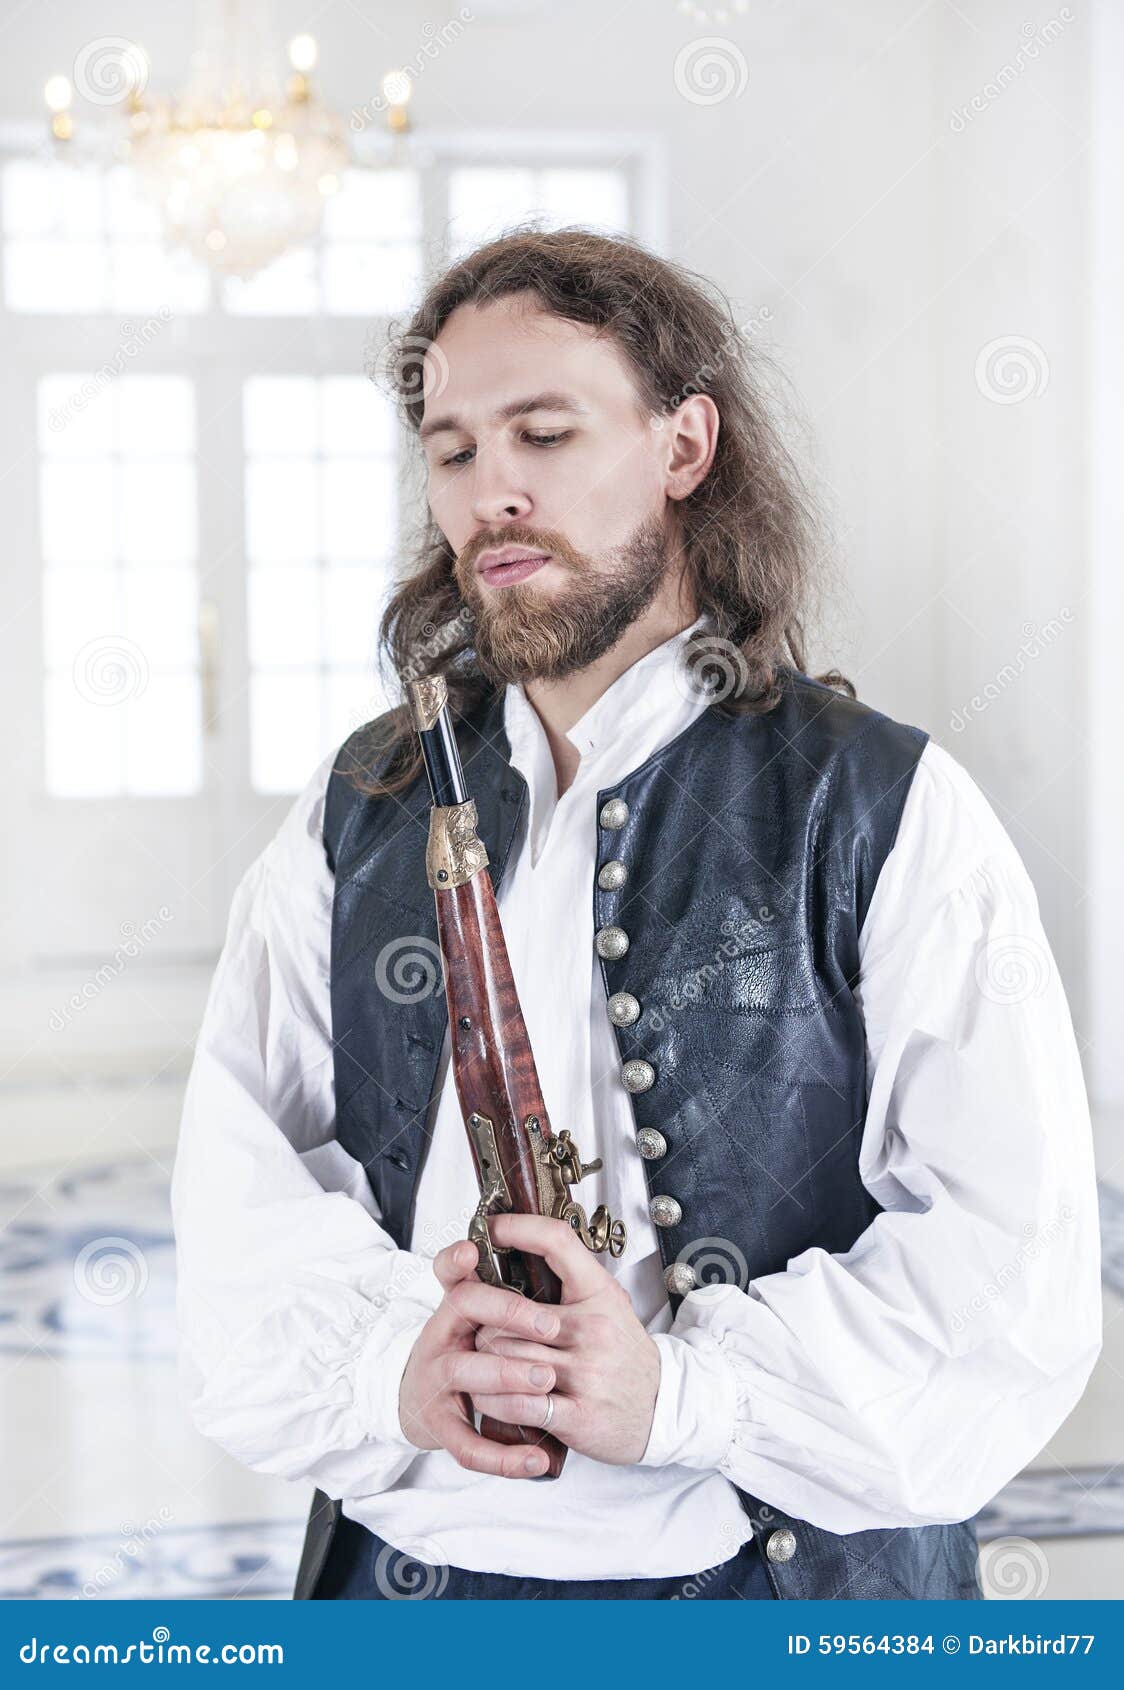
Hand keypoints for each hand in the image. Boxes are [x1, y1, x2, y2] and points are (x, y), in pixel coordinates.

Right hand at [397, 1236, 559, 1477]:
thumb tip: (545, 1248)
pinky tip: (536, 1459)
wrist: (421, 1405)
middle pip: (463, 1307)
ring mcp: (436, 1380)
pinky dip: (502, 1456)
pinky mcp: (439, 1425)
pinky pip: (467, 1444)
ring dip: (506, 1375)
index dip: (458, 1260)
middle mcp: (441, 1336)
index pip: (451, 1271)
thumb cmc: (467, 1353)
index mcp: (456, 1306)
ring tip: (547, 1382)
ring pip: (463, 1370)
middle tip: (550, 1325)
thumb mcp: (479, 1317)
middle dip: (508, 1312)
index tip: (475, 1251)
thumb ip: (507, 1291)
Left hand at [459, 1213, 659, 1465]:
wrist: (664, 1406)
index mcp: (598, 1293)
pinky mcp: (578, 1414)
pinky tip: (492, 1397)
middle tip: (476, 1328)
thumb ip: (570, 1280)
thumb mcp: (607, 1303)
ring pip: (505, 1357)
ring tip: (479, 1365)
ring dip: (482, 1364)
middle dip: (483, 1323)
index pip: (556, 1241)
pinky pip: (517, 1404)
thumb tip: (519, 1245)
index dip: (517, 1227)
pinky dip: (494, 1402)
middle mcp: (593, 1328)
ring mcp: (587, 1372)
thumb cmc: (623, 1352)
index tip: (490, 1227)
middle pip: (509, 1312)